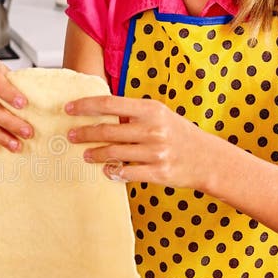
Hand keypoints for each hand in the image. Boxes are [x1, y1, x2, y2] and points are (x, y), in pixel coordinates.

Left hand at [66, 94, 212, 189]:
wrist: (208, 158)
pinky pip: (126, 173)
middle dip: (84, 133)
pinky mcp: (158, 172)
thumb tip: (98, 110)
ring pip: (113, 153)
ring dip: (95, 154)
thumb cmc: (178, 134)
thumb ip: (133, 113)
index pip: (110, 104)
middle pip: (107, 130)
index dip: (86, 106)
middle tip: (71, 135)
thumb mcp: (160, 115)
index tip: (69, 109)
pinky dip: (113, 172)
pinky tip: (106, 170)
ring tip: (85, 155)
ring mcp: (156, 152)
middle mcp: (153, 129)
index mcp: (151, 109)